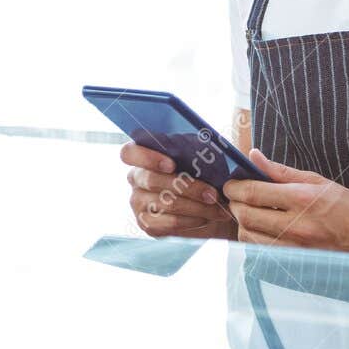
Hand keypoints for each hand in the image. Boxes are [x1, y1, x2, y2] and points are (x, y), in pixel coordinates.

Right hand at [122, 142, 237, 238]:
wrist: (217, 204)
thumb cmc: (210, 173)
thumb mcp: (210, 153)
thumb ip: (207, 141)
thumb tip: (220, 124)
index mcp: (142, 154)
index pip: (128, 153)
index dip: (147, 157)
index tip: (172, 164)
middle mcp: (135, 178)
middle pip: (150, 181)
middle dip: (186, 187)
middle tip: (213, 193)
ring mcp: (138, 203)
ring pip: (163, 204)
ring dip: (194, 206)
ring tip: (219, 207)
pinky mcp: (147, 224)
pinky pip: (165, 224)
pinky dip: (189, 221)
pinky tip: (205, 218)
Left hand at [223, 149, 348, 251]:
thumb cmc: (347, 207)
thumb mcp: (318, 181)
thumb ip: (281, 171)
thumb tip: (253, 156)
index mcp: (302, 199)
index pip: (253, 192)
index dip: (234, 187)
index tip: (230, 184)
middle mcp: (296, 225)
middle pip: (246, 215)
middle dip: (235, 204)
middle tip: (237, 197)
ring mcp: (295, 248)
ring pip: (249, 237)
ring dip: (243, 223)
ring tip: (250, 213)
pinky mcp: (295, 264)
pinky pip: (260, 253)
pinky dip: (254, 240)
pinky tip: (262, 231)